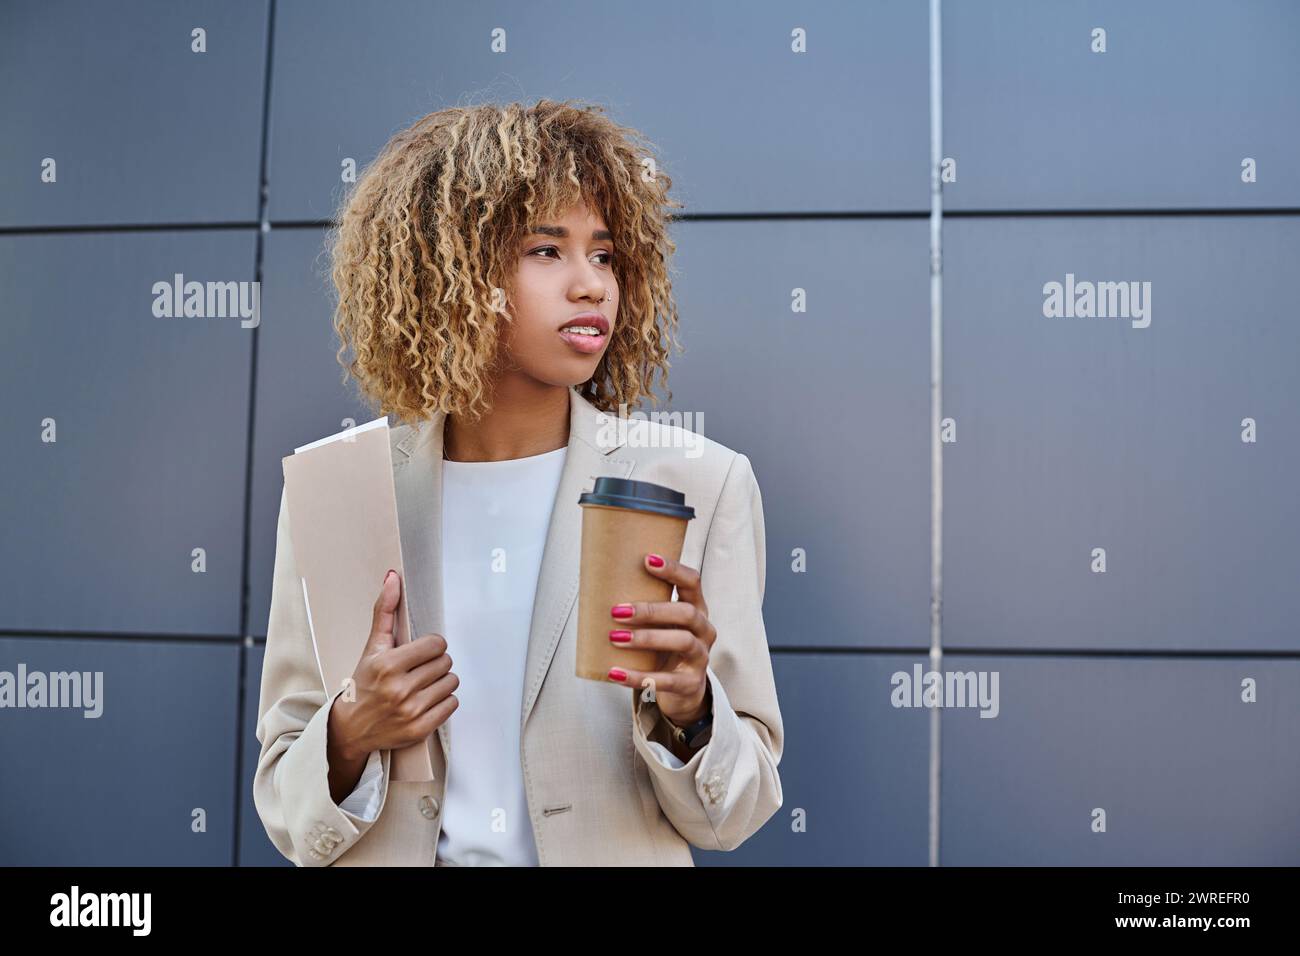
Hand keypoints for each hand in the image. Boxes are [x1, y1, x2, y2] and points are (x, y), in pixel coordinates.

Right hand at [328, 570, 458, 761]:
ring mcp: (410, 711)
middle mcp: (399, 689)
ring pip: (451, 682)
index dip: (432, 645)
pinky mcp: (419, 729)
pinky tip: (428, 699)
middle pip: (445, 663)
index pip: (436, 644)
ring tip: (424, 684)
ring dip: (442, 681)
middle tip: (420, 668)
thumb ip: (385, 611)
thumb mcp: (372, 647)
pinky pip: (452, 705)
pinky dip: (444, 701)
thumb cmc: (363, 682)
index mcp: (388, 665)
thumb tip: (393, 577)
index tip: (422, 651)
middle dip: (436, 663)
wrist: (350, 727)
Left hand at [606, 552, 714, 726]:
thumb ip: (642, 608)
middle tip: (617, 611)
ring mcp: (700, 657)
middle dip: (651, 610)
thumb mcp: (660, 626)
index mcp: (696, 609)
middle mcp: (704, 630)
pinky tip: (616, 673)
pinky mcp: (690, 683)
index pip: (692, 582)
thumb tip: (595, 589)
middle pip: (686, 612)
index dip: (673, 570)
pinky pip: (666, 680)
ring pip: (681, 641)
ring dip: (646, 638)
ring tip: (615, 638)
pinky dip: (638, 676)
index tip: (647, 560)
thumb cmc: (663, 649)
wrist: (681, 691)